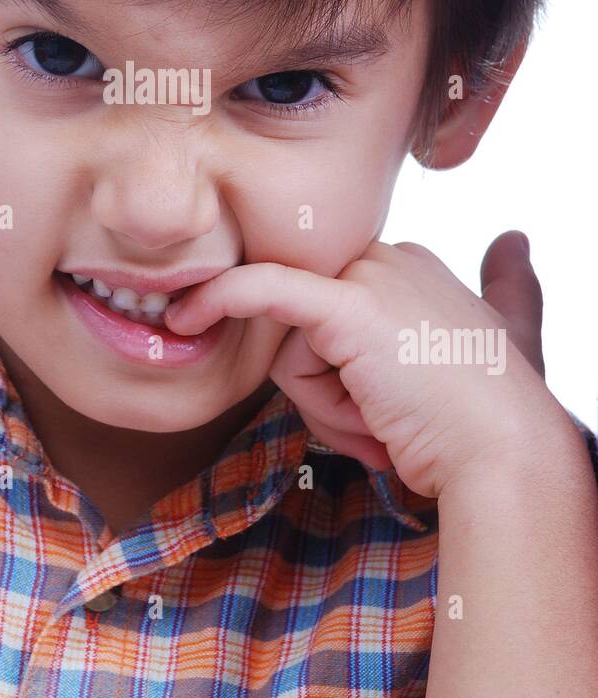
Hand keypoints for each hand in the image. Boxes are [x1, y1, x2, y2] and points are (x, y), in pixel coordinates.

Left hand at [164, 231, 557, 498]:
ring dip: (324, 404)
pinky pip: (261, 291)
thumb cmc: (488, 417)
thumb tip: (513, 240)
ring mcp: (368, 276)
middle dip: (325, 389)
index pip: (325, 313)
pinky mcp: (347, 305)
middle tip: (382, 425)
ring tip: (381, 423)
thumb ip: (506, 285)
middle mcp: (388, 257)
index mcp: (410, 263)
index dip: (339, 375)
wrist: (505, 456)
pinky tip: (184, 318)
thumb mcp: (504, 335)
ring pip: (288, 341)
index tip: (384, 411)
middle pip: (301, 326)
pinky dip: (219, 298)